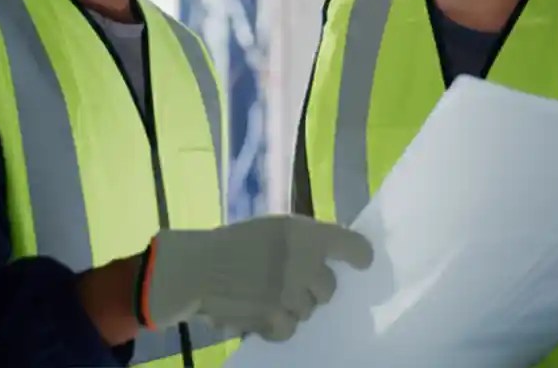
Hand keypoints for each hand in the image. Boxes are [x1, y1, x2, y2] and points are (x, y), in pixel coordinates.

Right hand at [136, 214, 373, 341]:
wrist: (196, 269)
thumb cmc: (232, 243)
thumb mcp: (272, 229)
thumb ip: (302, 241)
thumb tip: (329, 260)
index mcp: (305, 233)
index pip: (354, 246)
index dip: (360, 256)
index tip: (361, 264)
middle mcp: (305, 263)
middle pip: (329, 287)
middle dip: (313, 287)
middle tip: (290, 281)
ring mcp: (291, 294)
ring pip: (309, 310)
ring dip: (292, 306)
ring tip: (266, 295)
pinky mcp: (276, 319)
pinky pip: (290, 329)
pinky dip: (276, 324)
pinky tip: (259, 312)